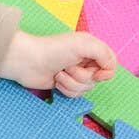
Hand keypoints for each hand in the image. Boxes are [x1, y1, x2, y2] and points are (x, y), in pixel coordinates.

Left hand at [2, 29, 116, 95]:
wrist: (28, 61)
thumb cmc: (53, 49)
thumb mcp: (83, 44)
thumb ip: (104, 54)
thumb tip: (109, 70)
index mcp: (91, 48)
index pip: (111, 63)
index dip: (106, 72)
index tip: (96, 73)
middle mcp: (85, 60)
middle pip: (98, 79)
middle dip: (82, 76)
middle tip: (68, 66)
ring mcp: (75, 73)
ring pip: (86, 88)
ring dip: (72, 82)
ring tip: (60, 73)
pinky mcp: (65, 84)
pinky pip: (75, 94)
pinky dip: (65, 88)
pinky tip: (56, 80)